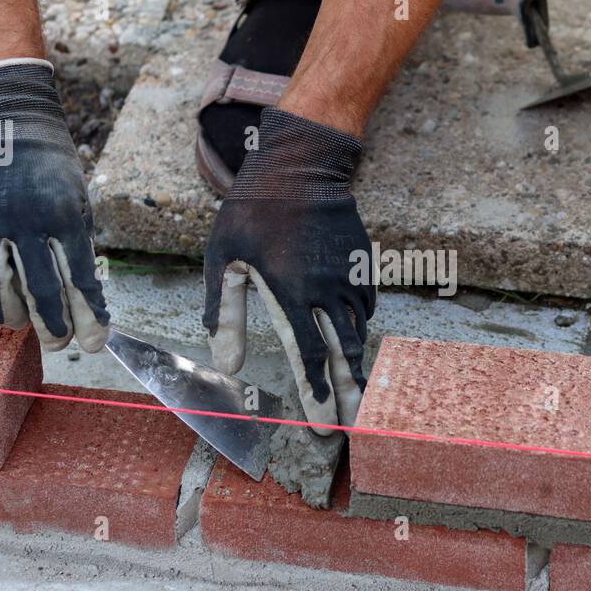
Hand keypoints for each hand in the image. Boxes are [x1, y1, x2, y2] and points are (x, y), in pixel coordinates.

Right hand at [0, 61, 109, 352]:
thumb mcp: (78, 202)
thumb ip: (78, 249)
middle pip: (40, 292)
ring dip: (9, 316)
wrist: (9, 120)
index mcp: (63, 215)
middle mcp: (25, 219)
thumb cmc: (53, 168)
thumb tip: (87, 306)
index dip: (89, 317)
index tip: (93, 343)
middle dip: (53, 327)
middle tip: (59, 344)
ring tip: (19, 324)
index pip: (79, 280)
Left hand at [203, 108, 372, 433]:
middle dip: (348, 394)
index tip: (323, 424)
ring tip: (359, 396)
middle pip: (342, 355)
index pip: (307, 356)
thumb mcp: (224, 258)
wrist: (301, 165)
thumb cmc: (252, 210)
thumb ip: (225, 313)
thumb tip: (225, 363)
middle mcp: (325, 292)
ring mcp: (348, 277)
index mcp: (290, 294)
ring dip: (358, 367)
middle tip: (355, 426)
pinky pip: (365, 307)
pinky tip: (355, 343)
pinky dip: (361, 330)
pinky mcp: (361, 264)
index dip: (315, 394)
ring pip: (358, 333)